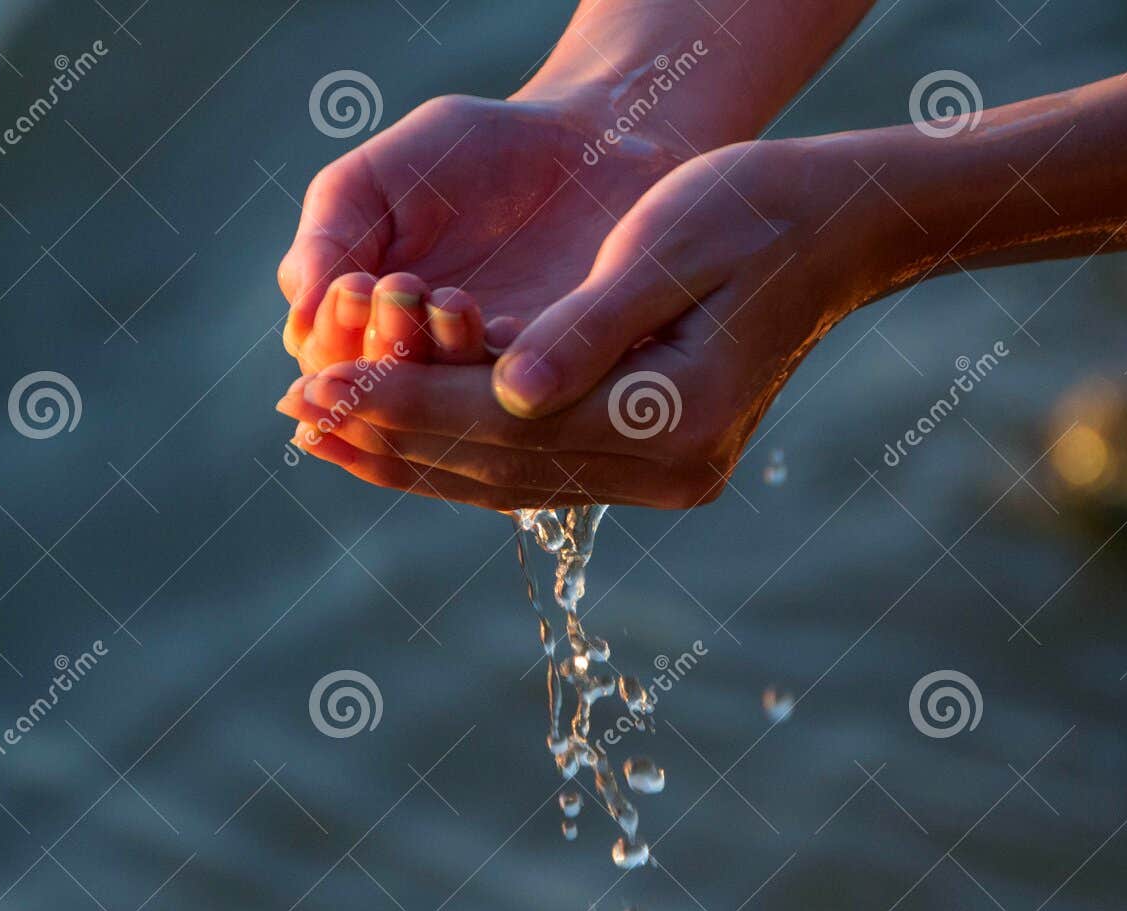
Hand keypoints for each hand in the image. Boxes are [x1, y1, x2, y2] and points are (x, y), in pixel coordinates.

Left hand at [277, 138, 907, 508]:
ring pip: (504, 481)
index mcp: (677, 416)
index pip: (508, 424)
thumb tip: (507, 393)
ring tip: (324, 435)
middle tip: (296, 417)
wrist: (829, 231)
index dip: (407, 403)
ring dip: (409, 458)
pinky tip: (392, 438)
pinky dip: (452, 457)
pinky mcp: (645, 463)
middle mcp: (668, 468)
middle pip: (497, 466)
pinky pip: (527, 473)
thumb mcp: (670, 246)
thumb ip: (589, 326)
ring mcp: (659, 477)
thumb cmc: (753, 212)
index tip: (320, 385)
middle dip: (390, 436)